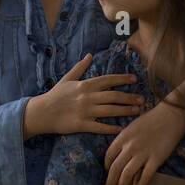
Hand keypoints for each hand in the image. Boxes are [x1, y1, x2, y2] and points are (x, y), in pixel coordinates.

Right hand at [25, 54, 145, 137]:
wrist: (42, 112)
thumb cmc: (55, 95)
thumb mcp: (67, 79)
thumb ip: (80, 67)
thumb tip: (90, 55)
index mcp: (85, 85)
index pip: (108, 80)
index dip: (122, 79)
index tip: (134, 79)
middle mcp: (87, 97)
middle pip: (113, 96)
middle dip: (130, 98)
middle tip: (142, 100)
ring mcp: (85, 112)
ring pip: (110, 111)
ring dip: (126, 111)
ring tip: (138, 112)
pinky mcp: (81, 125)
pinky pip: (100, 127)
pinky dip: (112, 128)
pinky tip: (122, 129)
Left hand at [103, 95, 184, 184]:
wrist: (171, 115)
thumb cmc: (152, 119)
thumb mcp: (132, 127)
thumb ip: (125, 140)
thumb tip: (121, 154)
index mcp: (122, 137)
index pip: (109, 156)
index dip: (106, 167)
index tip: (108, 172)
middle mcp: (130, 146)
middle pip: (115, 168)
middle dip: (110, 182)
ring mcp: (143, 153)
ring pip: (127, 174)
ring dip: (122, 184)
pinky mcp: (156, 159)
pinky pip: (146, 175)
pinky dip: (141, 184)